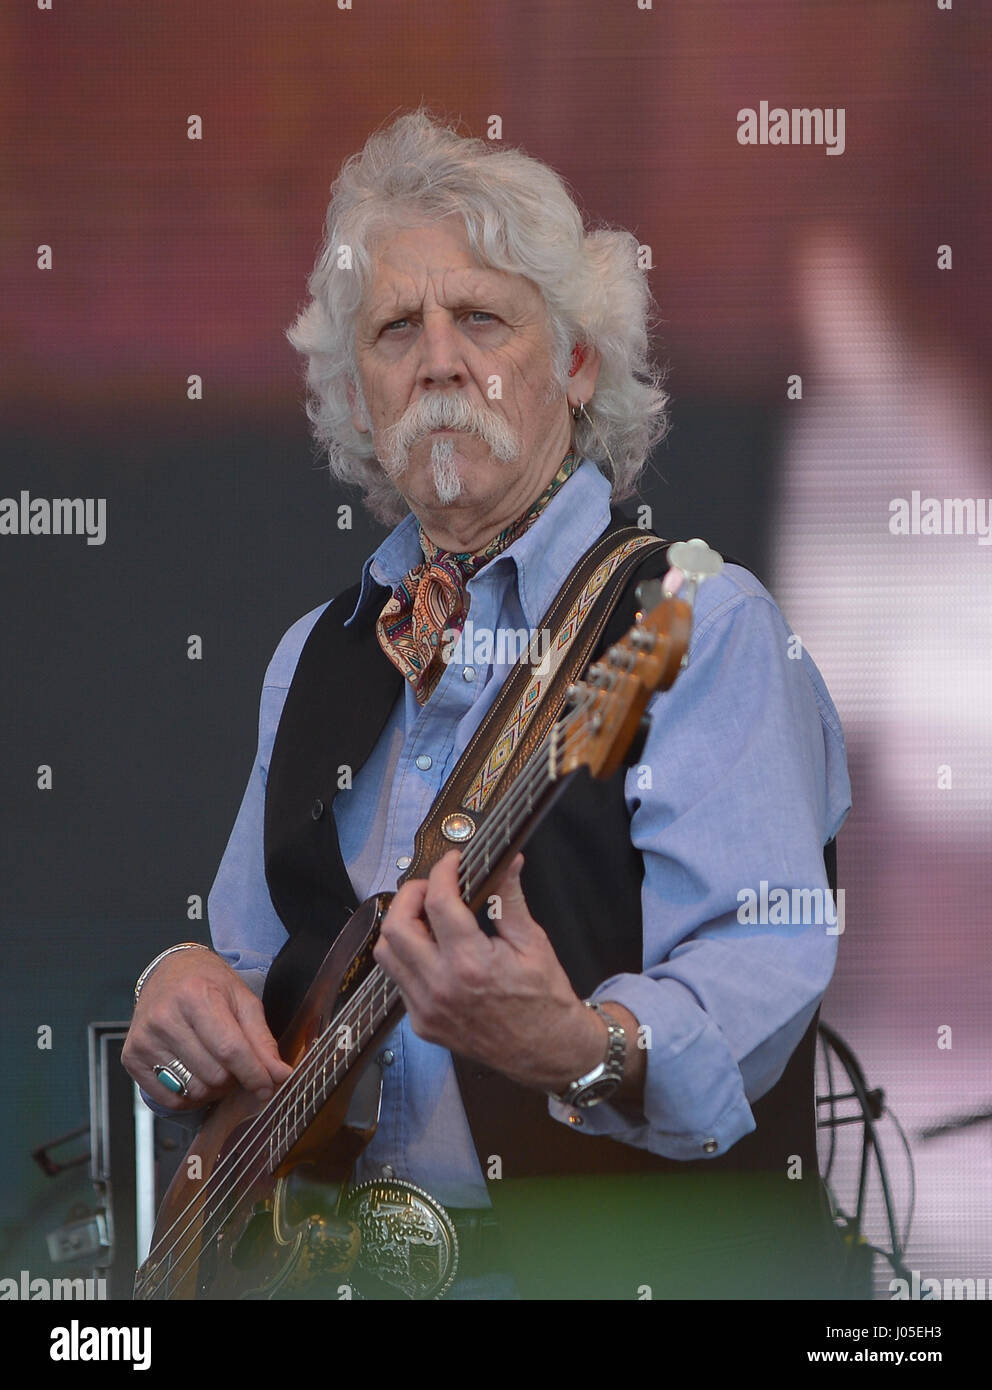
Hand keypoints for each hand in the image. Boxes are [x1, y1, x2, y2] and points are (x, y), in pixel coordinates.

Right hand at [122, 949, 291, 1109]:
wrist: (169, 973)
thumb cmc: (209, 985)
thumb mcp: (243, 1001)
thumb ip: (262, 1040)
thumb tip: (280, 1076)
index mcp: (195, 995)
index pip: (230, 1049)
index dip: (254, 1074)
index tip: (269, 1087)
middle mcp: (164, 1017)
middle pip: (214, 1074)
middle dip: (234, 1077)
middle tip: (236, 1064)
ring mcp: (144, 1039)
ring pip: (193, 1090)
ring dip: (213, 1089)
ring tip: (216, 1066)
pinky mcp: (132, 1058)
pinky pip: (169, 1099)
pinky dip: (190, 1097)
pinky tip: (195, 1074)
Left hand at [372, 850, 606, 1092]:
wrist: (548, 1052)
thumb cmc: (545, 999)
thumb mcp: (532, 942)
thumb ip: (510, 897)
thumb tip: (506, 860)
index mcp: (471, 964)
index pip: (439, 903)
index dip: (443, 872)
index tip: (453, 862)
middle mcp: (441, 988)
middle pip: (396, 926)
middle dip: (410, 895)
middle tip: (432, 887)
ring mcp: (426, 1010)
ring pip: (387, 953)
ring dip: (401, 926)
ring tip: (427, 916)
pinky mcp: (422, 1024)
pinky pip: (399, 980)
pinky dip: (409, 956)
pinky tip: (433, 949)